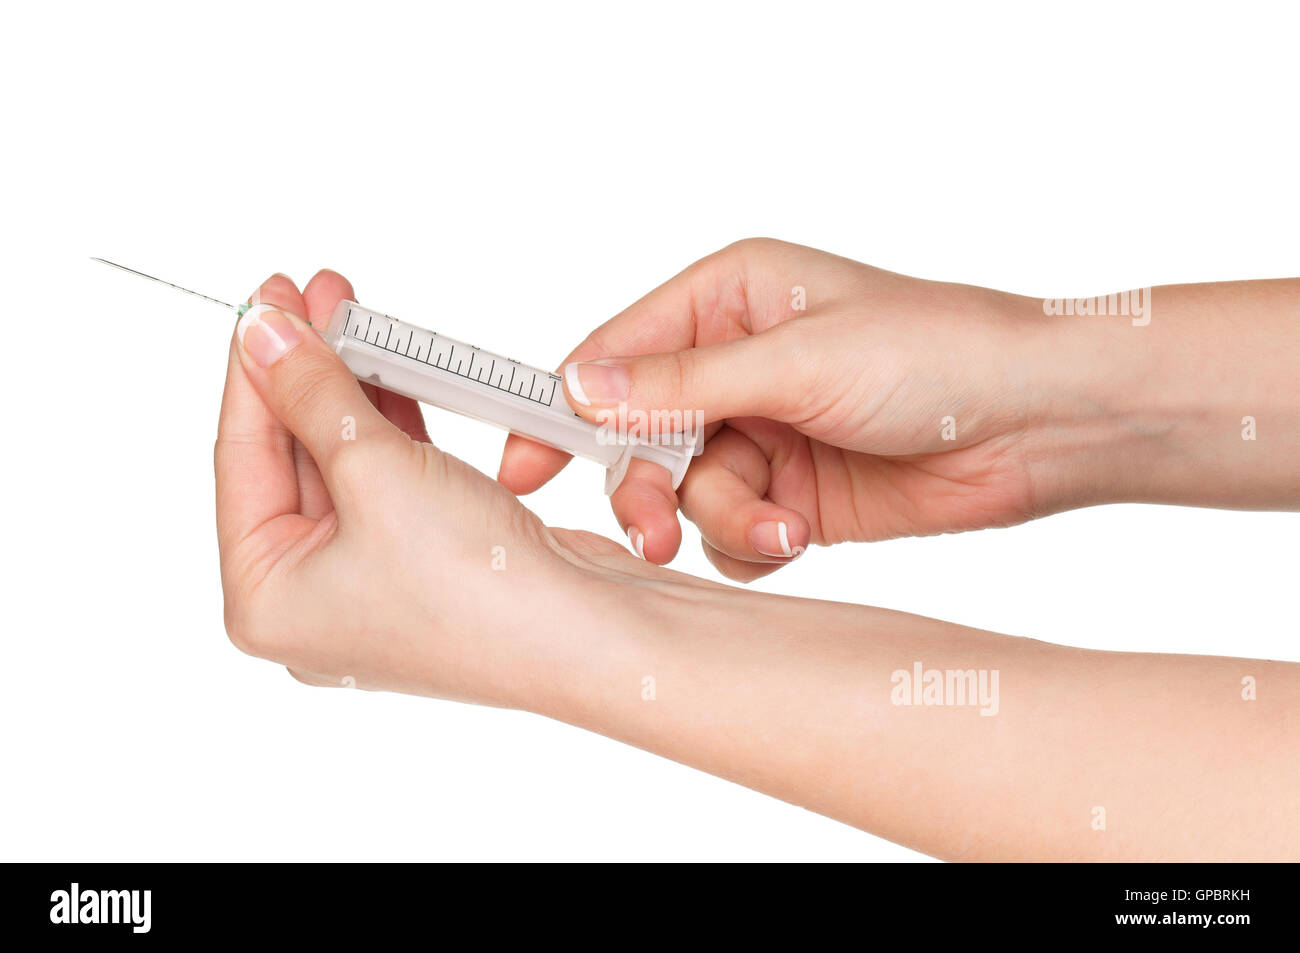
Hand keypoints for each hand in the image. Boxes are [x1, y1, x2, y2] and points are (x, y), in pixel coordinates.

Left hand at [215, 271, 650, 702]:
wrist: (589, 632)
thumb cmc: (479, 591)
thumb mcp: (375, 470)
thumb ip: (311, 393)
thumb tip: (262, 331)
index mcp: (264, 602)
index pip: (240, 460)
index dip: (252, 370)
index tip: (262, 302)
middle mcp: (310, 600)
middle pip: (289, 459)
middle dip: (304, 372)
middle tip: (308, 296)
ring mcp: (370, 585)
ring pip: (341, 465)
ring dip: (348, 389)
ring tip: (349, 313)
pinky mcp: (423, 565)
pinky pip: (388, 480)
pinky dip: (389, 424)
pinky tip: (388, 369)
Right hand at [499, 239, 1048, 580]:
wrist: (1038, 423)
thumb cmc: (935, 354)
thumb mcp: (798, 360)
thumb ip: (682, 382)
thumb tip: (577, 387)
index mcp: (727, 300)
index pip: (615, 357)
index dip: (563, 412)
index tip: (522, 469)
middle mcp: (736, 365)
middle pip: (639, 439)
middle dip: (647, 489)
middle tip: (654, 533)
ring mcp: (764, 433)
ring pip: (685, 495)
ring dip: (721, 520)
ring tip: (781, 529)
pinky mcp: (791, 494)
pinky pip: (730, 532)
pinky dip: (753, 545)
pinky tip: (799, 537)